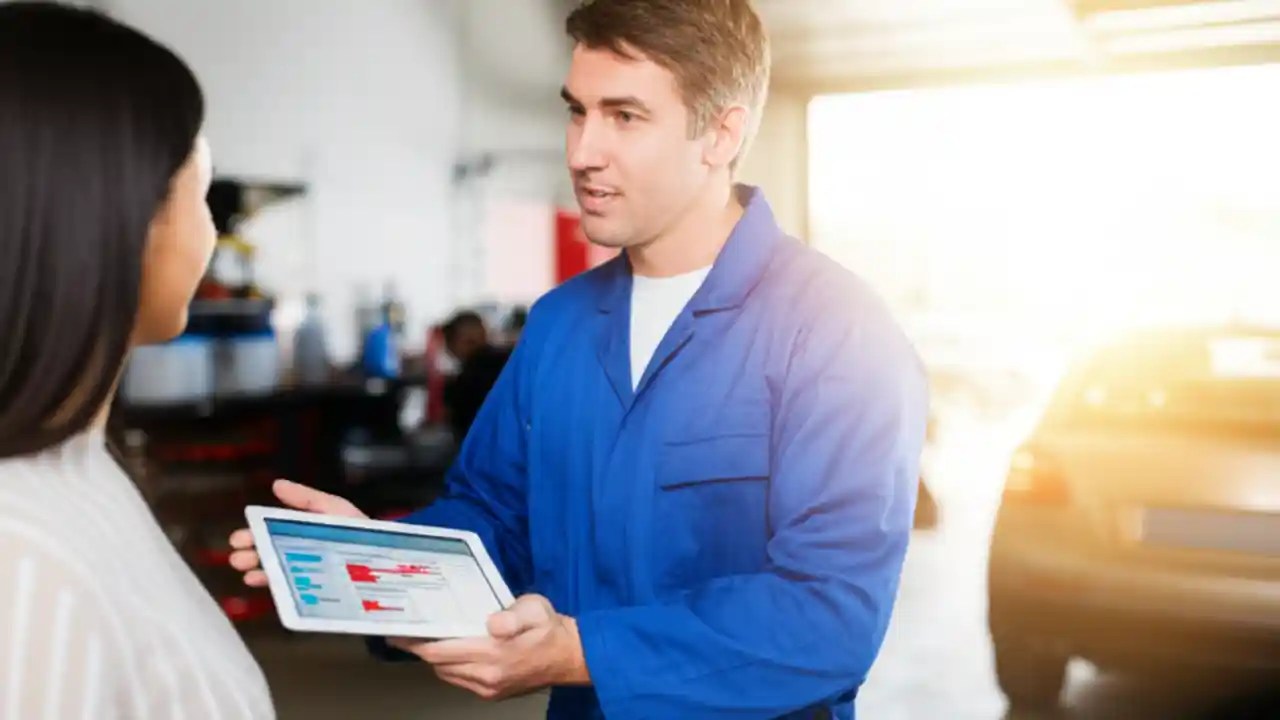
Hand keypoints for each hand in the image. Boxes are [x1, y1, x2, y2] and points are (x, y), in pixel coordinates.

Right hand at [227, 479, 365, 587]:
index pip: (274, 534)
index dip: (255, 535)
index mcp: (306, 533)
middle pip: (273, 554)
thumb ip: (306, 499)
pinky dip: (279, 589)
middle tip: (236, 556)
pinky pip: (295, 593)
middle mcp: (306, 554)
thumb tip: (276, 484)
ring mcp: (312, 575)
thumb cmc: (362, 532)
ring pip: (280, 572)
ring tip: (246, 571)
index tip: (237, 538)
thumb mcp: (335, 509)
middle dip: (253, 554)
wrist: (391, 563)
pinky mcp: (320, 595)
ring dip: (260, 571)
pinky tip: (269, 586)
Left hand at [390, 594, 589, 700]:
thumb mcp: (536, 609)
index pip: (441, 651)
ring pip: (446, 675)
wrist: (571, 656)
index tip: (398, 632)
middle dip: (420, 649)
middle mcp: (487, 676)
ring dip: (434, 659)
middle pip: (438, 665)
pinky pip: (459, 681)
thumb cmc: (550, 628)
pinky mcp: (492, 694)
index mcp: (494, 654)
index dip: (416, 643)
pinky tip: (450, 653)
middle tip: (404, 632)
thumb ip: (513, 615)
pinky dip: (449, 667)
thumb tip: (491, 623)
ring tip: (426, 640)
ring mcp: (488, 688)